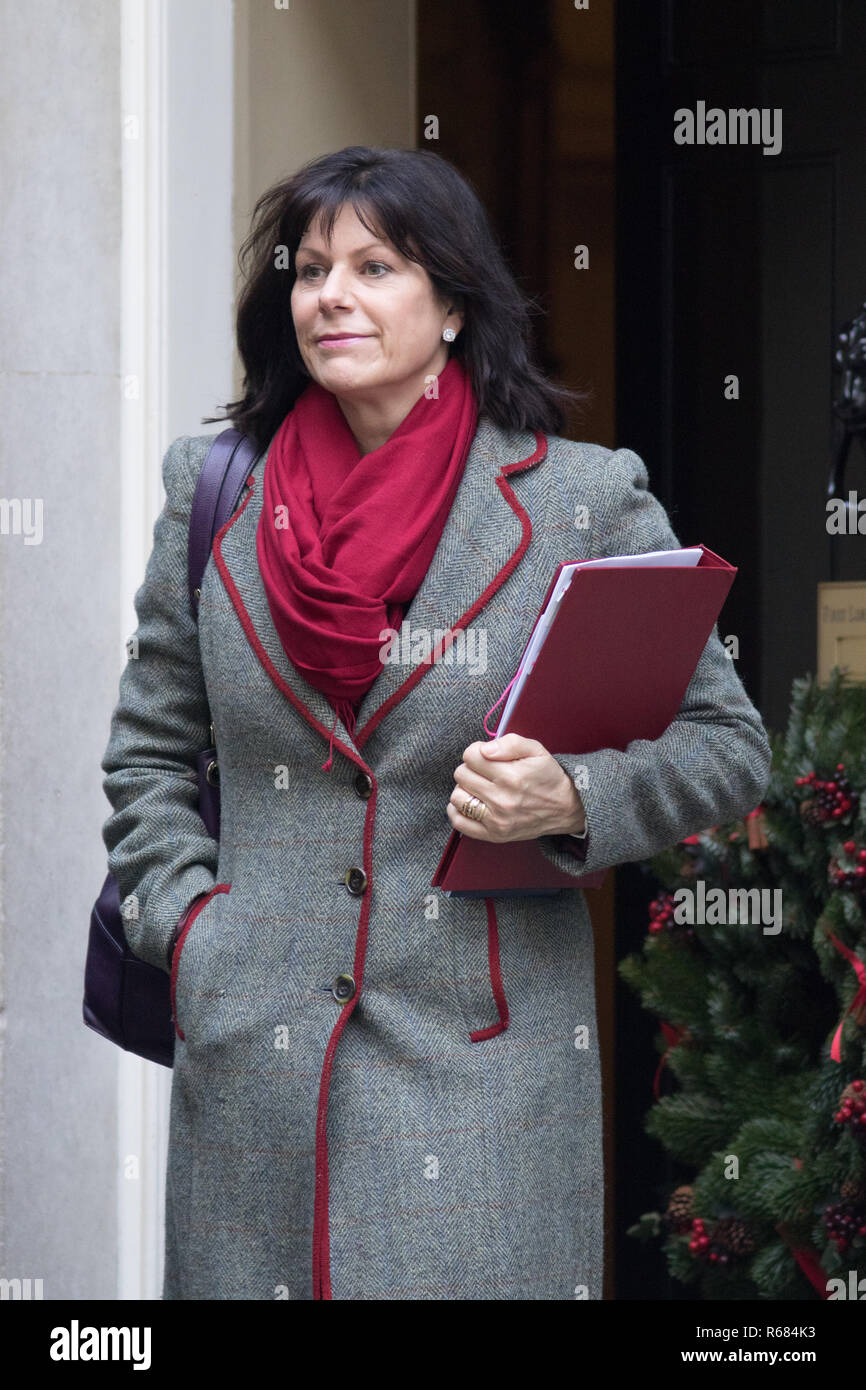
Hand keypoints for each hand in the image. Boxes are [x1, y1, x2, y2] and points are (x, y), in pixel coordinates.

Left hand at [446, 733, 585, 841]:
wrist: (565, 808)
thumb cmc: (548, 777)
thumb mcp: (536, 750)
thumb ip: (510, 743)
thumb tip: (485, 749)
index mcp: (511, 776)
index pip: (470, 756)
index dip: (476, 752)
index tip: (486, 756)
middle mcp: (502, 799)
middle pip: (462, 775)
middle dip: (471, 768)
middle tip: (485, 772)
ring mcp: (496, 820)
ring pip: (457, 797)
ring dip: (465, 789)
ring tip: (479, 787)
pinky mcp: (494, 834)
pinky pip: (460, 822)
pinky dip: (458, 810)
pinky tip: (470, 802)